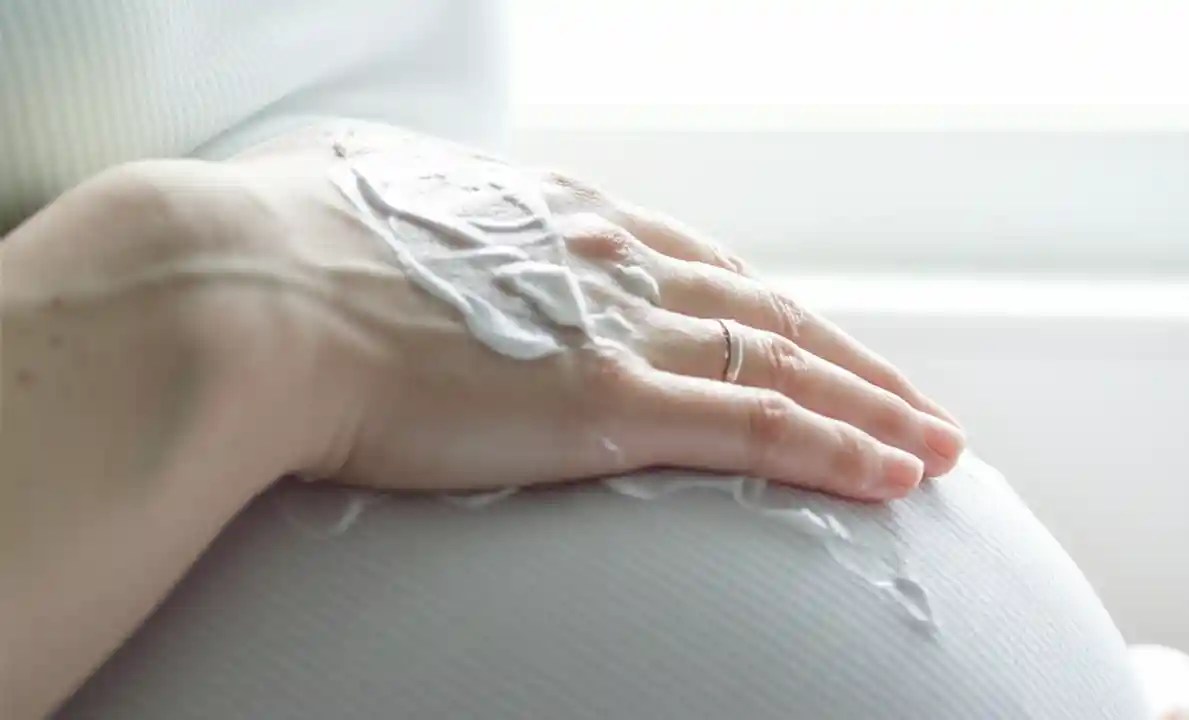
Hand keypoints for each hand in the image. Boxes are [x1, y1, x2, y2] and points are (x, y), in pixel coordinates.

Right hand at [225, 124, 964, 500]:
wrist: (243, 294)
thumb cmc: (278, 250)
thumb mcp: (360, 204)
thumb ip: (402, 212)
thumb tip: (376, 202)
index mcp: (557, 216)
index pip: (703, 267)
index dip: (769, 311)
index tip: (811, 340)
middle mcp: (612, 261)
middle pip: (771, 314)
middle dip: (850, 360)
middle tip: (911, 399)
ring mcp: (619, 330)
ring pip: (791, 368)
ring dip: (873, 410)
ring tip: (935, 447)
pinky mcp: (610, 403)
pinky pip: (760, 429)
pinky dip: (838, 451)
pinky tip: (896, 477)